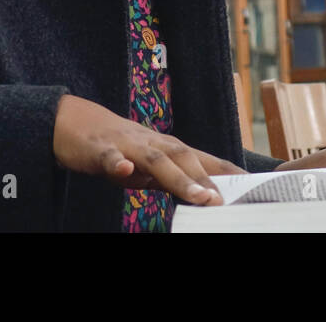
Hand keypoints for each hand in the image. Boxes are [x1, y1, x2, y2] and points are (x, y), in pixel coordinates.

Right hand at [52, 94, 246, 204]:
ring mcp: (127, 144)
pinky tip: (124, 171)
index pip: (203, 159)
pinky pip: (110, 157)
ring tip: (198, 197)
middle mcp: (151, 142)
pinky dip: (119, 164)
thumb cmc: (117, 148)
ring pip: (155, 159)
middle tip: (225, 203)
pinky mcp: (100, 149)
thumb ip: (172, 178)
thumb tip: (201, 196)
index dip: (227, 172)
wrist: (72, 123)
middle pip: (183, 158)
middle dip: (206, 180)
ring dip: (178, 178)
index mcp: (166, 147)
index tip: (253, 186)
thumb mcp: (148, 166)